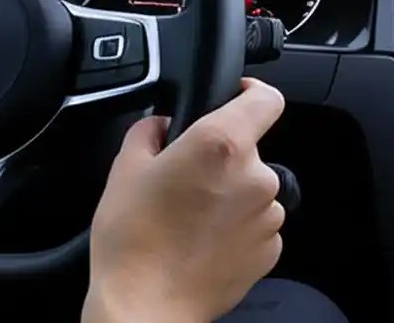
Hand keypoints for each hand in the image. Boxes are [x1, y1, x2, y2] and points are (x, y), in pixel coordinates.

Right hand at [83, 78, 285, 322]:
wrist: (146, 304)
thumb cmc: (132, 240)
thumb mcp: (124, 167)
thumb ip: (150, 132)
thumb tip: (162, 126)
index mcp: (221, 145)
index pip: (265, 99)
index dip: (251, 92)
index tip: (237, 96)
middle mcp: (254, 177)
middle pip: (248, 149)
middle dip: (218, 158)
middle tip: (181, 179)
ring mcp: (266, 217)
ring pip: (250, 188)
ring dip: (227, 194)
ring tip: (187, 216)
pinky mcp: (269, 250)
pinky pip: (254, 223)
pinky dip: (233, 226)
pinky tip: (199, 239)